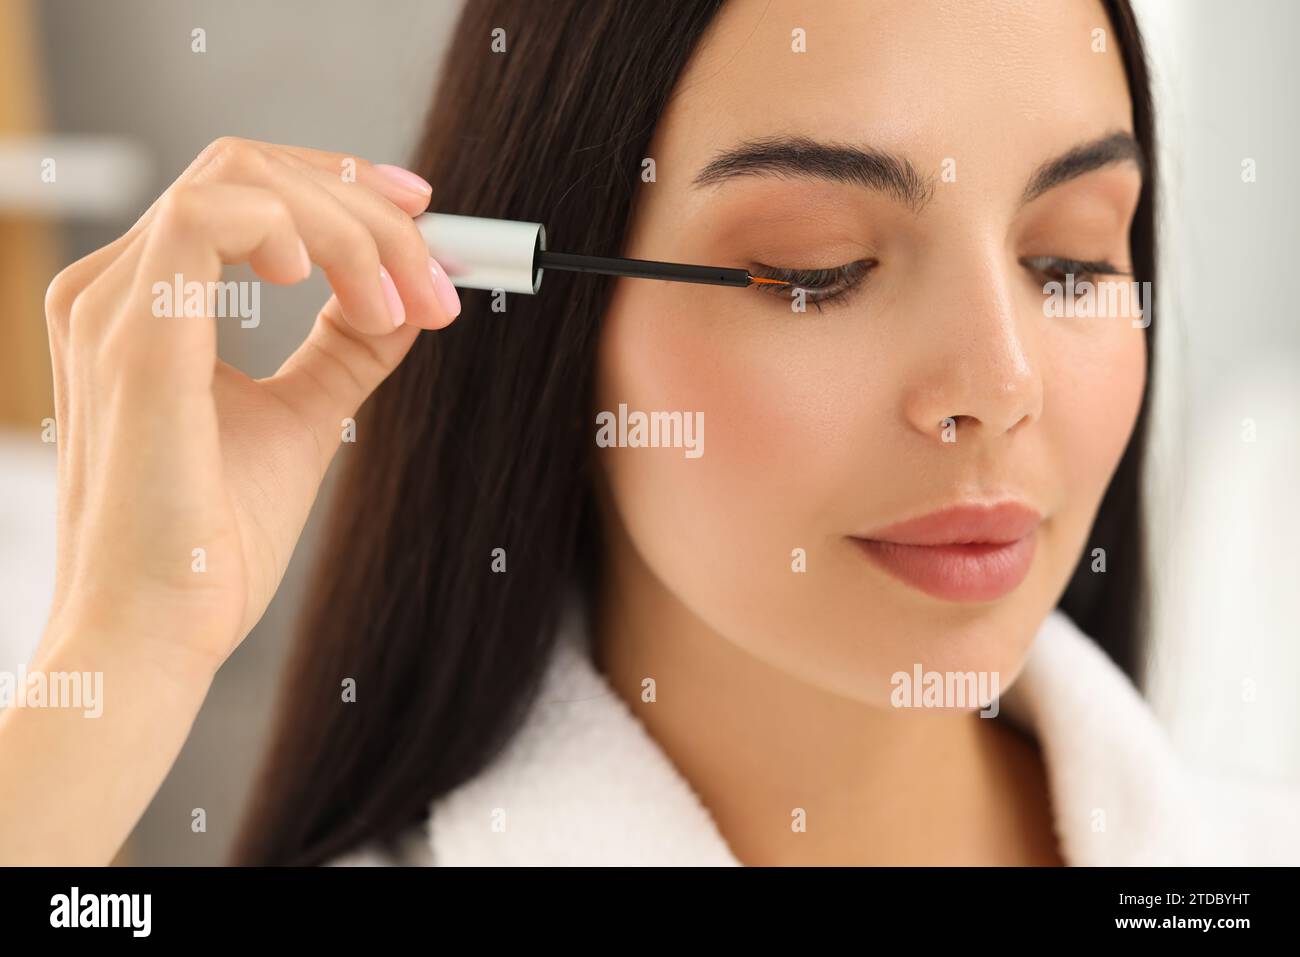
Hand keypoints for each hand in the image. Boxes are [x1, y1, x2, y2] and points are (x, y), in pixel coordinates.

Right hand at [40, 137, 460, 678]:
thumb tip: (407, 299)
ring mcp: (114, 304)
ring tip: (405, 306)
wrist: (159, 635)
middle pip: (251, 169)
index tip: (425, 222)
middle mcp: (117, 289)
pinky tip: (341, 290)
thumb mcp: (300, 422)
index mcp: (147, 305)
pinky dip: (296, 231)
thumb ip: (344, 351)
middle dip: (366, 208)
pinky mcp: (134, 335)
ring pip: (244, 179)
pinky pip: (211, 215)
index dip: (341, 190)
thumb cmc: (212, 546)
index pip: (244, 191)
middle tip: (438, 276)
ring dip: (353, 228)